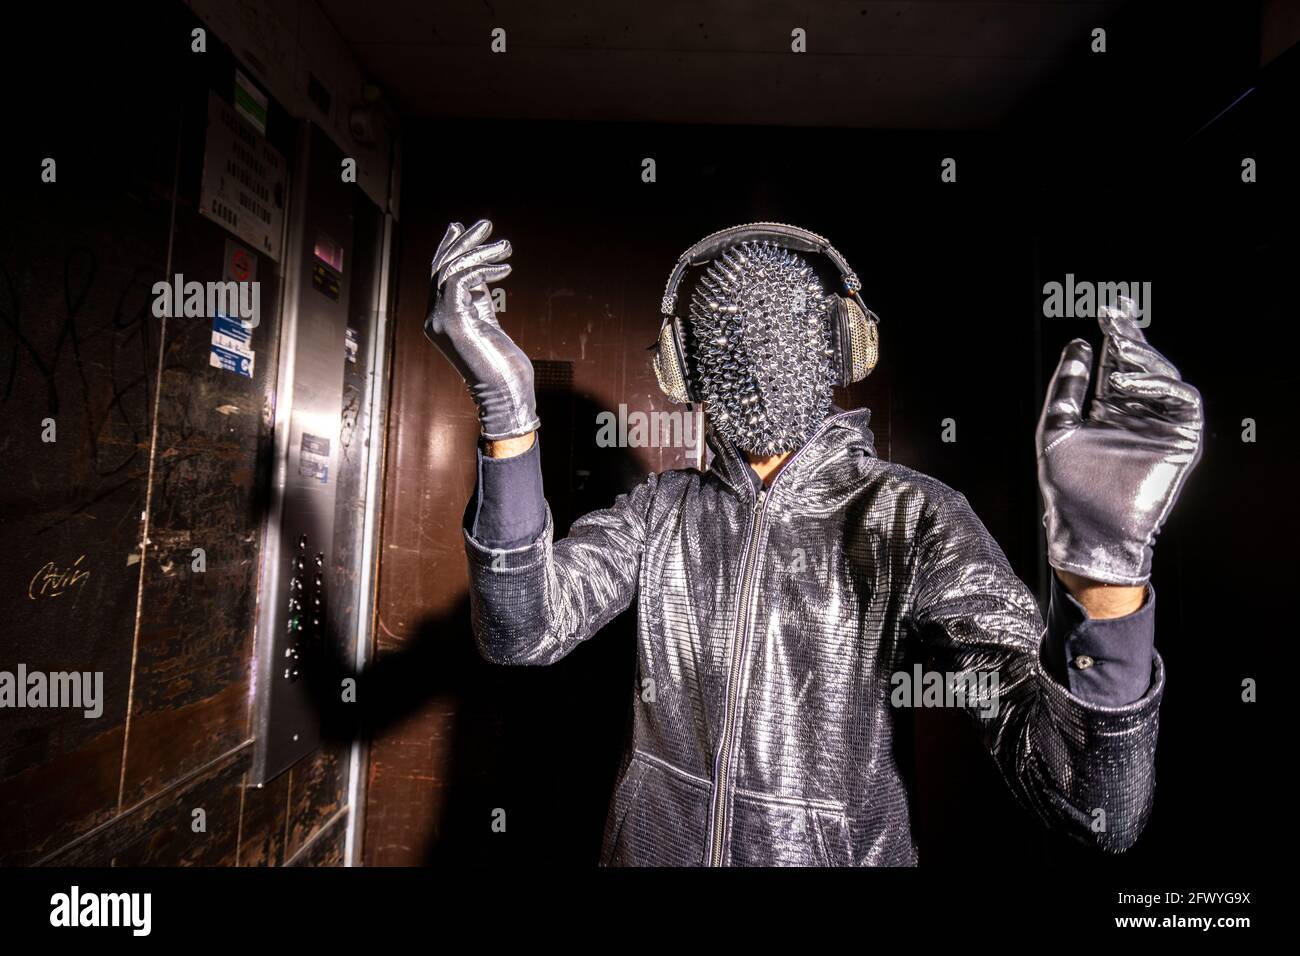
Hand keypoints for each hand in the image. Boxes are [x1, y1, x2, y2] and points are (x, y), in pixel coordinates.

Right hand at [424, 219, 539, 439]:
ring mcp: (440, 320)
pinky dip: (484, 267)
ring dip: (478, 251)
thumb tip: (479, 271)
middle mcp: (434, 318)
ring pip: (451, 269)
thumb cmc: (505, 368)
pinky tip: (505, 268)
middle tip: (486, 224)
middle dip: (463, 241)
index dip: (448, 248)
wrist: (506, 395)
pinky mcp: (454, 321)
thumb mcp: (489, 323)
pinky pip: (463, 279)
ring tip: (505, 245)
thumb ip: (478, 299)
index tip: (462, 227)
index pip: (438, 276)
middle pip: (441, 267)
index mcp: (440, 319)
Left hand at [1036, 297, 1202, 585]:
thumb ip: (1068, 387)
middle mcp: (1136, 414)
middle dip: (1129, 339)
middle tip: (1115, 316)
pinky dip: (1160, 386)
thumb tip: (1078, 344)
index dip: (1114, 337)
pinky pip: (1182, 402)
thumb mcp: (1056, 427)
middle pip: (1141, 366)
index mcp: (1108, 410)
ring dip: (1143, 359)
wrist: (1087, 528)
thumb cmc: (1066, 485)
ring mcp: (1159, 426)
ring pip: (1164, 378)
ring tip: (1117, 350)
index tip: (1104, 311)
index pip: (1116, 365)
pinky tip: (1130, 381)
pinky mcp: (1180, 441)